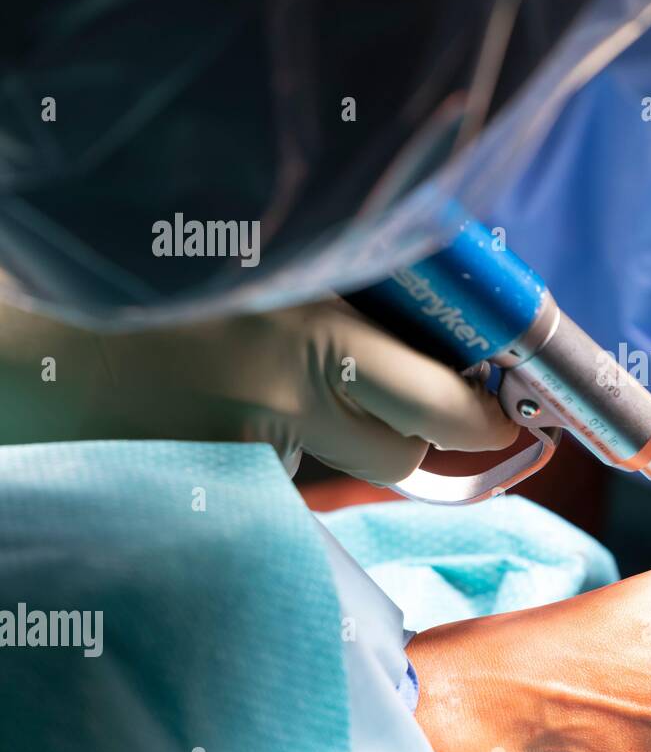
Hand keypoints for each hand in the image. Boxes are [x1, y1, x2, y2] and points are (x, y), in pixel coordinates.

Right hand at [0, 300, 517, 482]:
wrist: (28, 341)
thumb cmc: (146, 278)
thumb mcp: (261, 260)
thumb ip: (340, 288)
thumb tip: (432, 313)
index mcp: (311, 335)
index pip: (446, 408)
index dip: (488, 416)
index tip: (503, 409)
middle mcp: (287, 406)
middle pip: (406, 457)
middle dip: (414, 434)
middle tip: (395, 395)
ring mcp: (246, 457)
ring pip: (343, 471)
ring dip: (340, 442)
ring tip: (276, 385)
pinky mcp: (208, 490)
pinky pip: (280, 480)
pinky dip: (273, 455)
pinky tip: (222, 409)